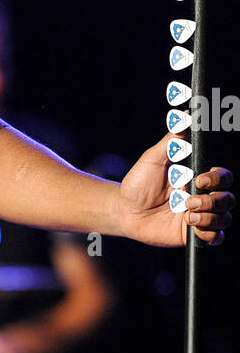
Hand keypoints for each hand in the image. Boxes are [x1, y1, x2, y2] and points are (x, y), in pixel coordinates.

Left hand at [118, 135, 232, 246]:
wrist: (124, 210)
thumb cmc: (139, 183)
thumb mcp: (153, 159)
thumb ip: (171, 141)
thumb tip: (183, 115)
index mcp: (198, 178)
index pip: (223, 177)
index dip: (216, 179)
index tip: (199, 180)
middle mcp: (203, 197)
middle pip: (228, 198)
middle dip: (213, 200)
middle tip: (190, 201)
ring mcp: (200, 216)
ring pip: (224, 218)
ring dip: (211, 217)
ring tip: (188, 215)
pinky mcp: (192, 234)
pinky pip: (215, 238)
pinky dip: (210, 234)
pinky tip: (194, 228)